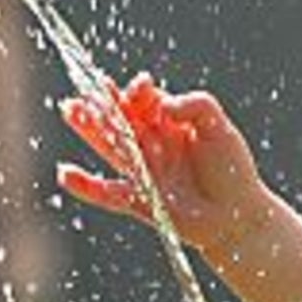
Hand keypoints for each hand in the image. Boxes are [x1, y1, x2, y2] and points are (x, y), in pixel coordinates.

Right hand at [57, 72, 270, 254]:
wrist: (237, 215)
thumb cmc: (232, 169)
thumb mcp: (219, 127)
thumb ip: (196, 105)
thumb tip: (163, 103)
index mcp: (171, 124)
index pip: (147, 101)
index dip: (139, 91)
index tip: (140, 86)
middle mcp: (153, 145)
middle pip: (121, 120)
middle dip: (103, 104)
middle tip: (85, 89)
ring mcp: (143, 172)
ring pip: (110, 147)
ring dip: (90, 130)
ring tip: (71, 109)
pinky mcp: (139, 201)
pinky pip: (106, 193)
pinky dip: (85, 186)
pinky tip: (64, 173)